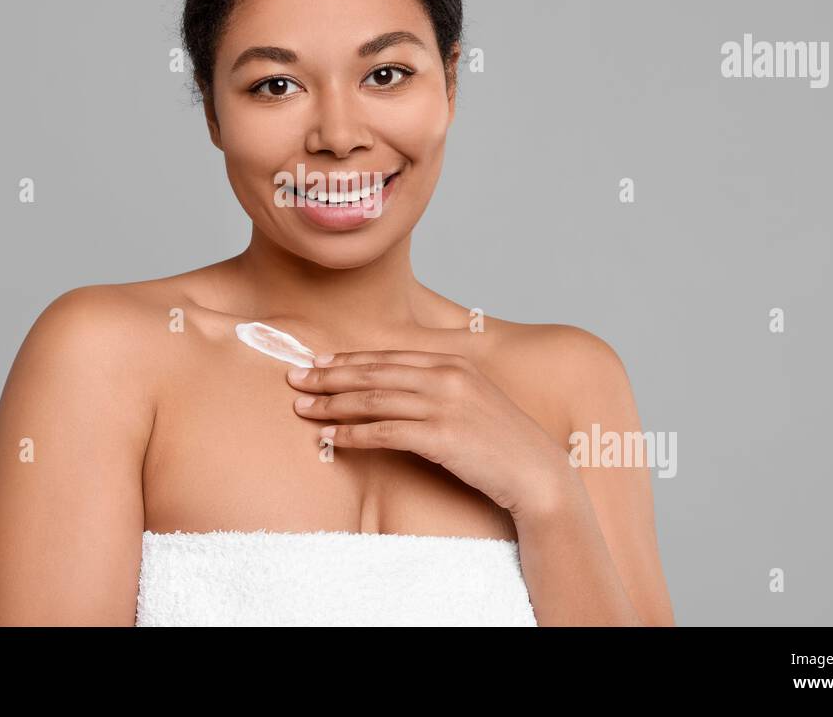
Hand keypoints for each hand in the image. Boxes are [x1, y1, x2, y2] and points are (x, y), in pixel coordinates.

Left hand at [287, 350, 579, 523]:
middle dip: (329, 375)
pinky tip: (330, 437)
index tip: (317, 362)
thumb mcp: (472, 401)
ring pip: (373, 400)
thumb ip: (438, 390)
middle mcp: (447, 377)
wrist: (538, 473)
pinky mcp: (442, 437)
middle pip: (374, 373)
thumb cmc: (502, 443)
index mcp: (453, 363)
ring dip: (332, 404)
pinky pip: (385, 432)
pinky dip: (352, 433)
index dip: (348, 359)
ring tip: (302, 408)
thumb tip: (394, 392)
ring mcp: (445, 405)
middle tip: (294, 379)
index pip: (388, 357)